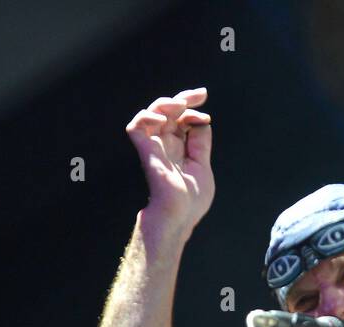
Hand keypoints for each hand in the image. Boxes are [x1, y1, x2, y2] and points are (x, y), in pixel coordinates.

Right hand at [125, 88, 212, 232]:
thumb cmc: (191, 199)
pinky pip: (137, 125)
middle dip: (184, 98)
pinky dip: (147, 115)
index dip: (193, 111)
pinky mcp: (144, 150)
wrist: (179, 215)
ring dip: (166, 103)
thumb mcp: (202, 166)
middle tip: (200, 93)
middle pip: (170, 111)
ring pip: (153, 112)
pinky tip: (162, 117)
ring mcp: (154, 146)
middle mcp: (165, 144)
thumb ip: (200, 143)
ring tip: (181, 104)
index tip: (206, 115)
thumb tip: (201, 120)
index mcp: (179, 148)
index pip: (182, 120)